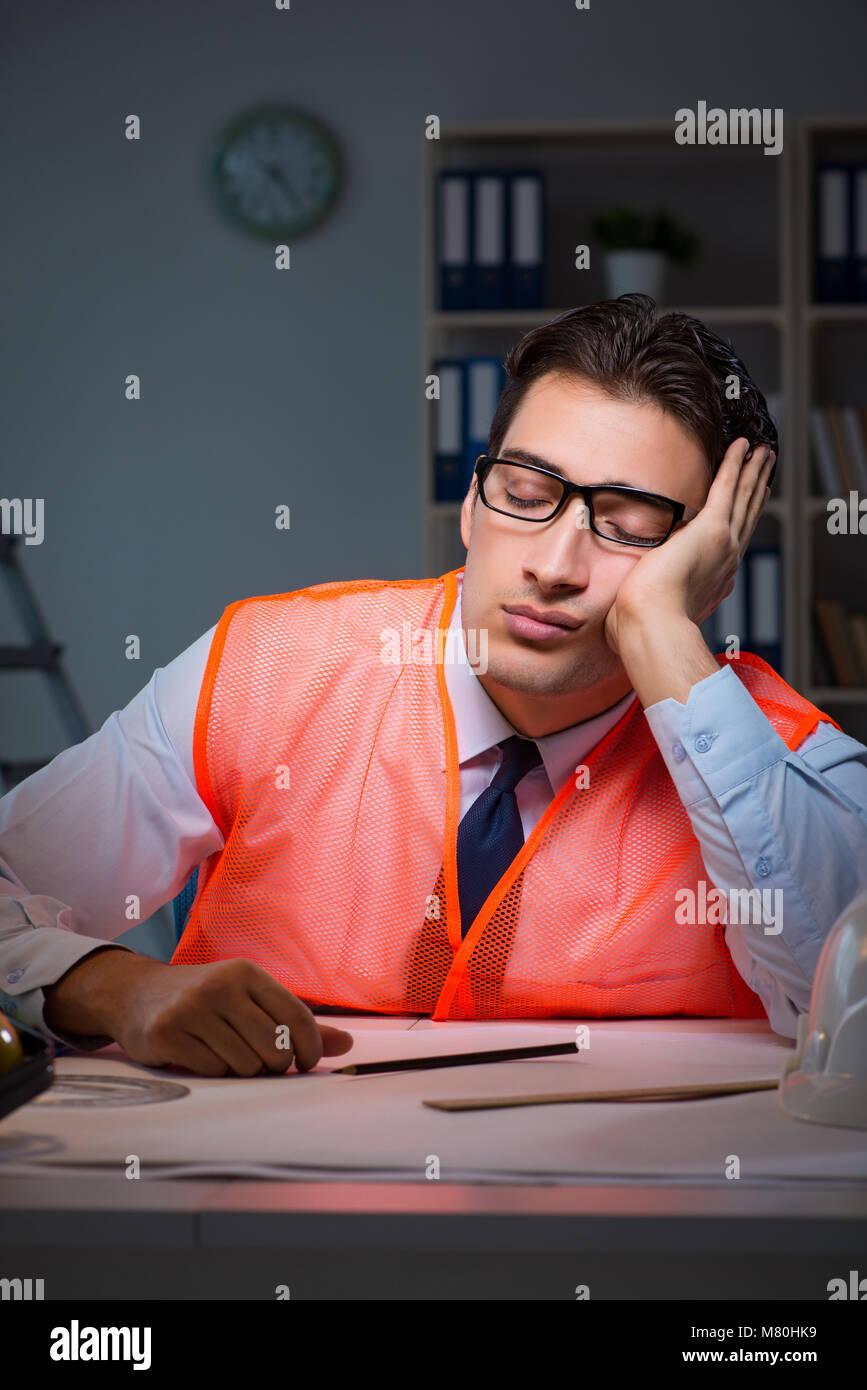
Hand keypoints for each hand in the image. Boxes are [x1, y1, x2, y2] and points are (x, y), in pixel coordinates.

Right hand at [45, 950, 353, 1076]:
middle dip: (274, 1063)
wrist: (135, 993)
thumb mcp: (249, 998)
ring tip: (227, 1052)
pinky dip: (214, 1071)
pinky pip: (214, 1071)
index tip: (307, 1062)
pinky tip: (201, 1054)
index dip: (311, 1047)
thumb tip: (347, 1045)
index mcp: (247, 973)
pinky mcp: (168, 1033)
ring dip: (243, 1069)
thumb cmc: (205, 998)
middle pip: (274, 1047)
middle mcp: (220, 986)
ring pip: (245, 1064)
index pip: (296, 1017)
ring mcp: (192, 1009)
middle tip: (260, 1059)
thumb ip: (295, 1021)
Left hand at [603, 437, 775, 655]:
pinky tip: (741, 446)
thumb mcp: (648, 610)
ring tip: (763, 451)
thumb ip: (638, 605)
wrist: (652, 623)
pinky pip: (728, 487)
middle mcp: (725, 559)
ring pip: (743, 497)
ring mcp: (723, 543)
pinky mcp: (712, 529)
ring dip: (753, 471)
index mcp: (714, 578)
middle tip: (765, 467)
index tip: (752, 502)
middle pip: (746, 514)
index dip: (744, 518)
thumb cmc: (643, 626)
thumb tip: (611, 619)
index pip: (733, 540)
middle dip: (756, 487)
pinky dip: (736, 465)